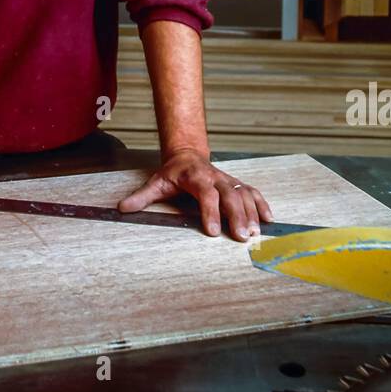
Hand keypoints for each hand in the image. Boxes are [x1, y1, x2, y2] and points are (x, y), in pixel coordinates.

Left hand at [117, 149, 272, 240]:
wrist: (187, 154)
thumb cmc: (172, 173)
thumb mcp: (156, 182)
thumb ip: (142, 196)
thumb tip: (122, 208)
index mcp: (196, 177)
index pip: (206, 194)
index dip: (210, 212)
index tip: (213, 231)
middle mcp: (215, 177)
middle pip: (230, 196)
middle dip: (237, 216)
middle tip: (242, 237)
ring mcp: (228, 180)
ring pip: (244, 195)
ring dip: (252, 213)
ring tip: (256, 233)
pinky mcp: (236, 184)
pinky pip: (253, 192)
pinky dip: (262, 205)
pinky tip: (268, 220)